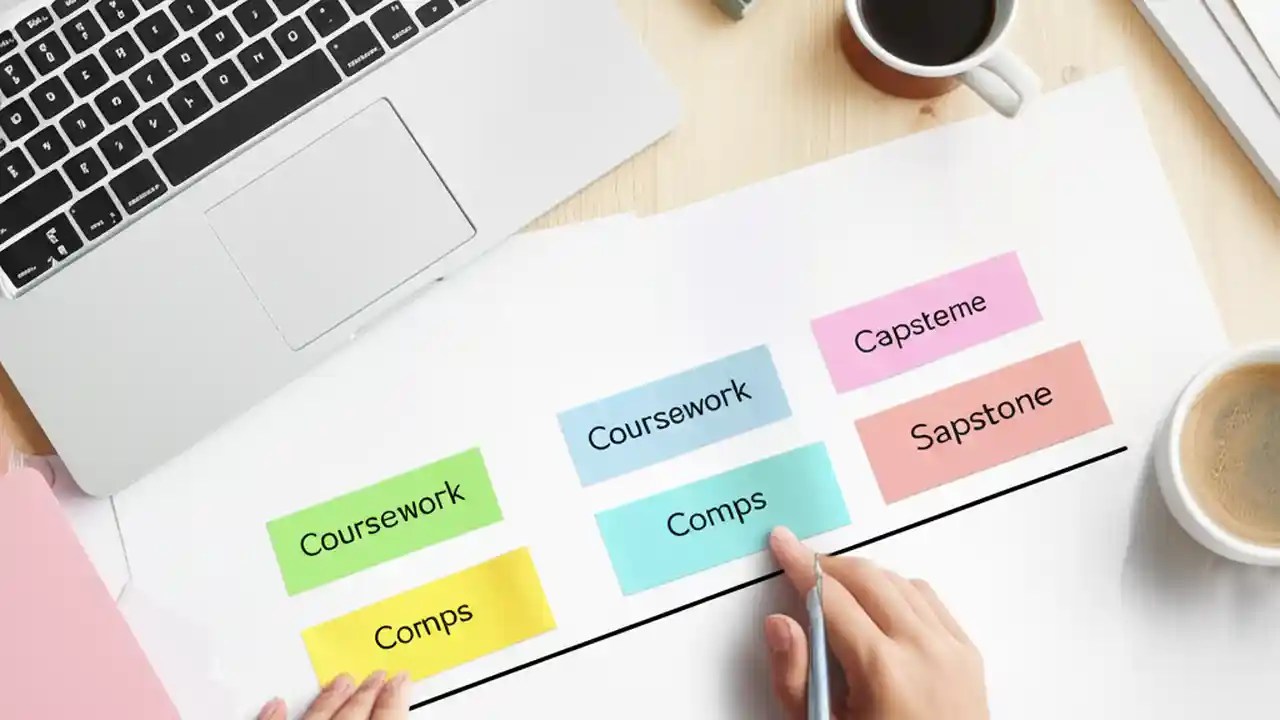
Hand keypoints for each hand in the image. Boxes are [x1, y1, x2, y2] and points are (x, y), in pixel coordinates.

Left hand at [258, 671, 409, 719]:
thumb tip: (400, 715)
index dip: (395, 699)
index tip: (400, 680)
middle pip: (352, 714)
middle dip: (366, 693)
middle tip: (376, 675)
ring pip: (315, 718)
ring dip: (328, 699)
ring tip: (339, 680)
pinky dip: (273, 718)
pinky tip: (276, 704)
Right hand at [764, 527, 987, 719]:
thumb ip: (795, 677)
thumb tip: (781, 624)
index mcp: (883, 670)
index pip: (830, 596)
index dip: (799, 565)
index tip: (783, 544)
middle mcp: (923, 650)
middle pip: (867, 578)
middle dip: (828, 564)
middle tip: (800, 563)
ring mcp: (951, 651)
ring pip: (899, 582)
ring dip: (864, 578)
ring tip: (835, 591)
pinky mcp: (968, 655)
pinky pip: (929, 601)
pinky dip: (899, 592)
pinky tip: (879, 607)